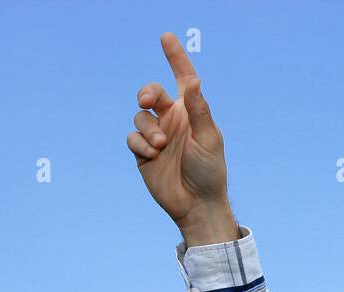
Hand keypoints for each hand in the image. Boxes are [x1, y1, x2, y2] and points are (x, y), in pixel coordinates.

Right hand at [128, 31, 235, 239]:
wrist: (197, 204)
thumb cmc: (210, 171)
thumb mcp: (209, 139)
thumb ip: (199, 110)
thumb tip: (193, 79)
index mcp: (191, 111)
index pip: (182, 78)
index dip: (175, 57)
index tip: (166, 36)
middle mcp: (172, 119)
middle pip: (152, 92)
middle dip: (147, 93)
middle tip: (149, 101)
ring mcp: (156, 135)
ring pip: (140, 116)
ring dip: (149, 128)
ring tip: (161, 145)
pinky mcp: (143, 152)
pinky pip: (133, 137)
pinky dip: (141, 144)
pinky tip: (153, 155)